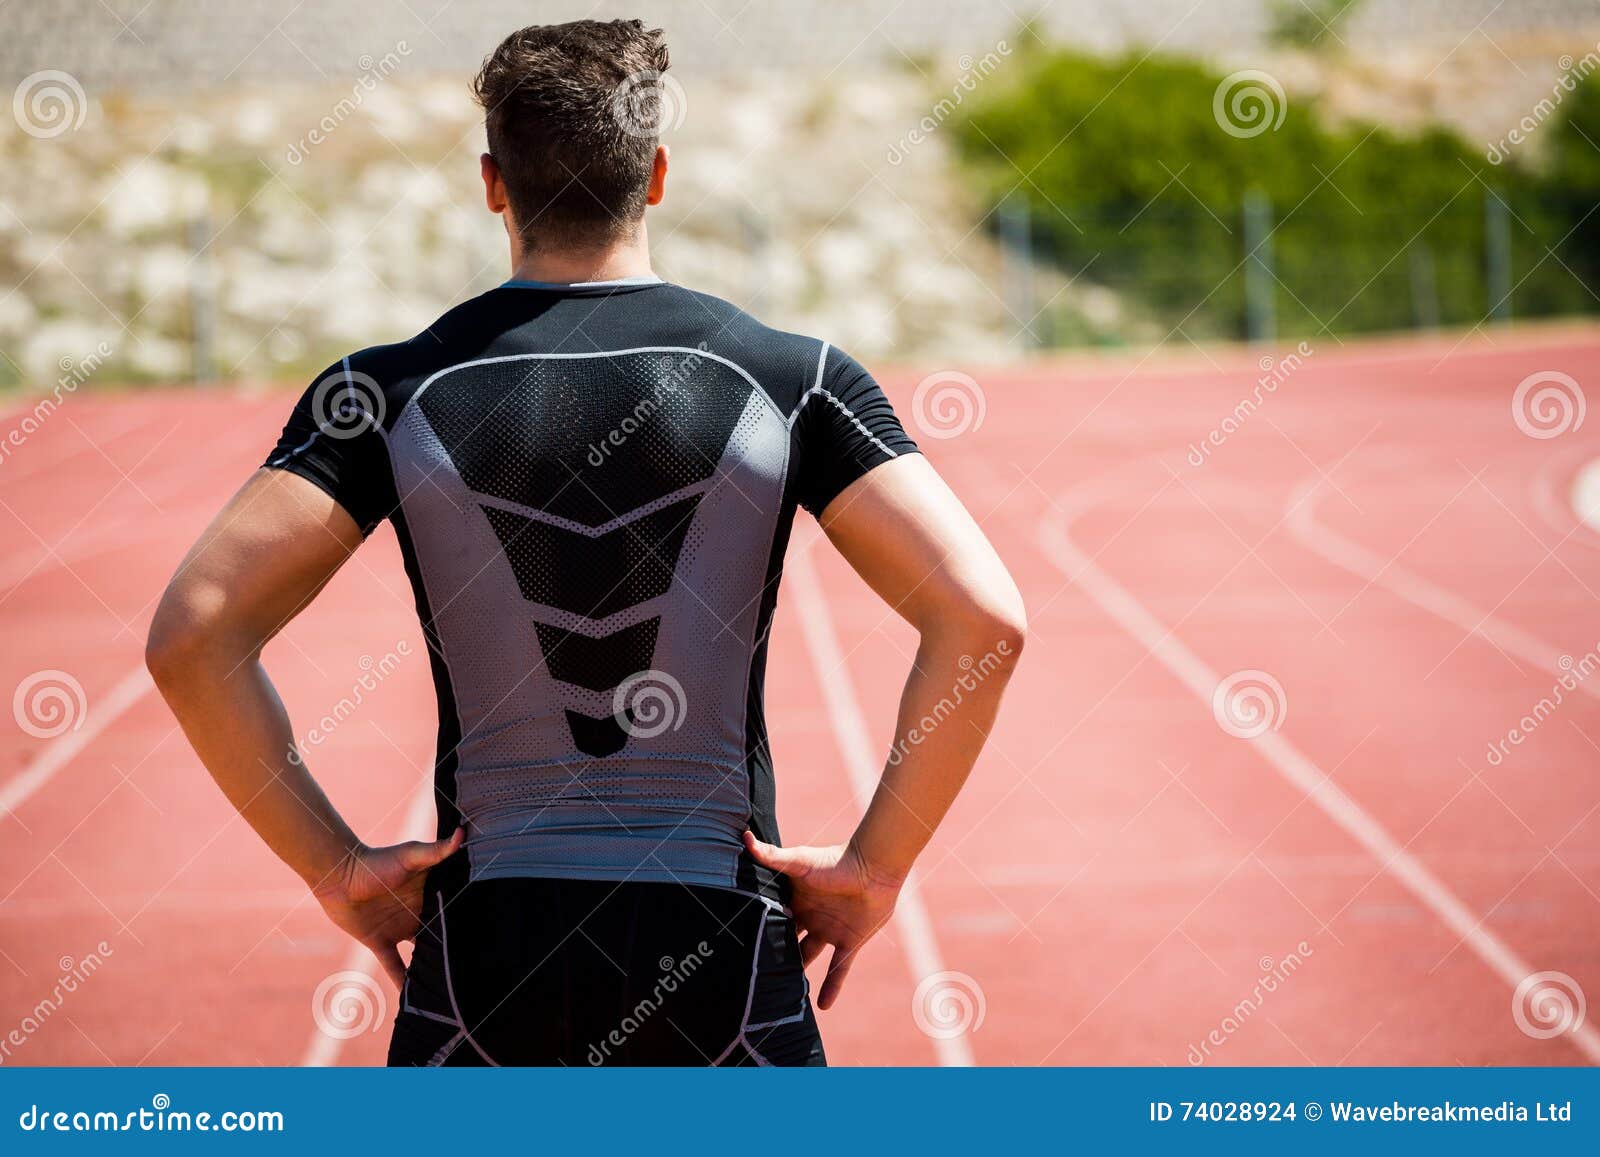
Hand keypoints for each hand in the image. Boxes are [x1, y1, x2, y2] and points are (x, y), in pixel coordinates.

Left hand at [311, 828, 463, 989]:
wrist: (338, 875)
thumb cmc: (376, 860)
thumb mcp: (410, 856)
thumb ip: (436, 851)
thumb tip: (464, 833)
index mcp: (429, 893)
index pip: (453, 908)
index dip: (470, 918)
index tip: (492, 931)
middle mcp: (418, 912)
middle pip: (441, 932)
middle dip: (456, 946)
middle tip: (478, 964)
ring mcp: (399, 929)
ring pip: (422, 953)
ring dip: (433, 966)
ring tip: (453, 985)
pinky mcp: (380, 942)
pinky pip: (394, 966)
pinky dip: (402, 982)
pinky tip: (413, 998)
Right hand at [742, 831, 902, 1008]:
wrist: (874, 867)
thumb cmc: (835, 859)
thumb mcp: (799, 861)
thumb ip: (772, 856)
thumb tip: (744, 838)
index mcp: (795, 900)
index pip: (772, 920)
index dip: (758, 933)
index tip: (738, 950)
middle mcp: (810, 917)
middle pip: (787, 942)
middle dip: (773, 956)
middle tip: (753, 977)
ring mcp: (830, 931)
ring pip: (809, 957)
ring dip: (797, 975)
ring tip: (780, 997)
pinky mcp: (850, 942)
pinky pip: (839, 969)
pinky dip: (831, 987)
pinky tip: (821, 1007)